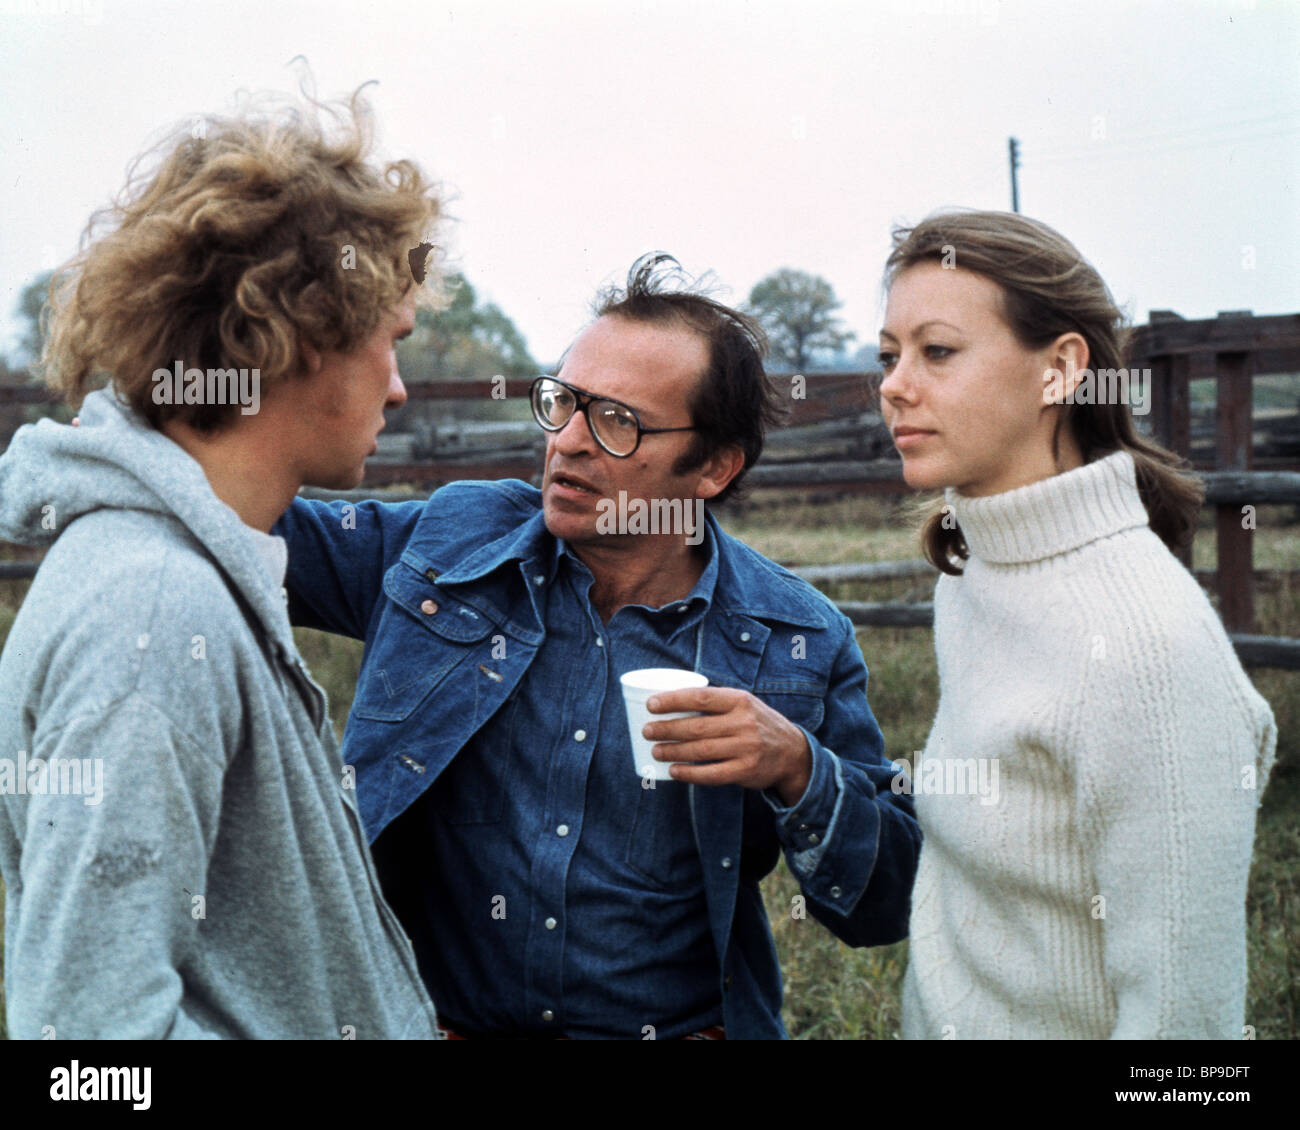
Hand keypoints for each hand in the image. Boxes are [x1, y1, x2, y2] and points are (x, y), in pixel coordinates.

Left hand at [643, 687, 811, 804]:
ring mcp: (746, 748)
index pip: (700, 698)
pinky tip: (674, 771)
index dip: (673, 700)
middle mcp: (744, 722)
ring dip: (673, 751)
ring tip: (656, 751)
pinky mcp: (746, 771)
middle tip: (647, 731)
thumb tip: (671, 701)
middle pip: (696, 726)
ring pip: (700, 750)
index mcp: (740, 700)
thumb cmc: (757, 724)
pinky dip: (689, 773)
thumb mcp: (744, 704)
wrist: (792, 752)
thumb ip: (716, 702)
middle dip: (666, 729)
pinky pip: (711, 774)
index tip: (651, 705)